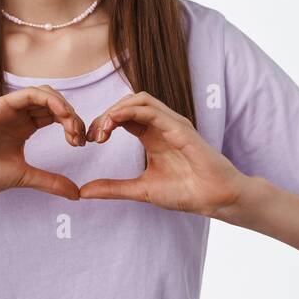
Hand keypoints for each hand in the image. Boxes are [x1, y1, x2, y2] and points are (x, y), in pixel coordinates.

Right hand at [0, 85, 87, 199]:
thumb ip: (49, 182)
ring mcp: (9, 108)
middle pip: (54, 104)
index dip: (72, 126)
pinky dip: (50, 101)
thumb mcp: (24, 176)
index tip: (80, 144)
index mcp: (23, 127)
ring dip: (64, 107)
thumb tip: (76, 194)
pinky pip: (31, 94)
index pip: (55, 117)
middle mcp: (17, 115)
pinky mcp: (0, 104)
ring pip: (45, 94)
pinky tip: (62, 115)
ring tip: (72, 126)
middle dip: (72, 118)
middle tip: (80, 137)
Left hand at [78, 90, 249, 216]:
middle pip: (128, 102)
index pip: (123, 116)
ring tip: (102, 129)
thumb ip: (112, 188)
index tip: (90, 141)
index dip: (103, 123)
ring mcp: (173, 124)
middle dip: (106, 114)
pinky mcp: (181, 129)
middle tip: (92, 135)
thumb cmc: (185, 193)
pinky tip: (115, 122)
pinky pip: (153, 111)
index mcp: (152, 135)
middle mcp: (162, 125)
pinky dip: (130, 112)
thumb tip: (83, 192)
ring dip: (116, 109)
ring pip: (140, 99)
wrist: (215, 199)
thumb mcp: (140, 190)